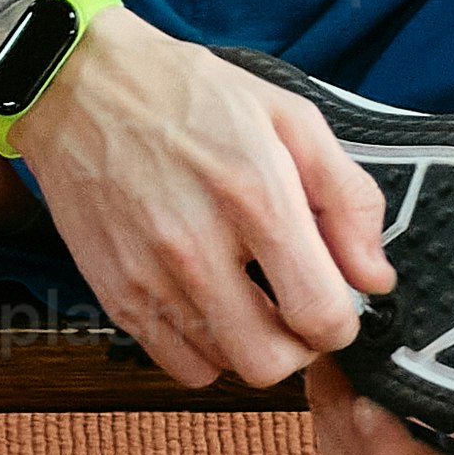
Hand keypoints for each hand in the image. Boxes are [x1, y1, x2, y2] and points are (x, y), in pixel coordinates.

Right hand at [13, 20, 394, 392]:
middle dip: (296, 347)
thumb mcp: (290, 118)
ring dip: (247, 344)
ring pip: (223, 368)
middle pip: (270, 363)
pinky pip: (175, 363)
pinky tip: (206, 303)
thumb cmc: (187, 95)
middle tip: (292, 310)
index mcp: (255, 197)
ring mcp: (149, 277)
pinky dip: (201, 348)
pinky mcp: (114, 293)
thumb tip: (373, 276)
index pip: (320, 316)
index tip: (333, 301)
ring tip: (245, 295)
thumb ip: (348, 197)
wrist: (80, 87)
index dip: (341, 322)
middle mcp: (197, 247)